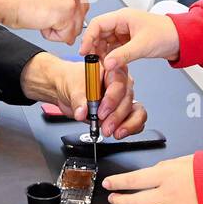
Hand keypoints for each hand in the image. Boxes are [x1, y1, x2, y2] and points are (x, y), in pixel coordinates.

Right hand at [0, 0, 86, 43]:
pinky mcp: (67, 12)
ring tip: (40, 14)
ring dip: (56, 26)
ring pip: (74, 24)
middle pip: (80, 10)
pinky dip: (51, 35)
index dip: (63, 3)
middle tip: (43, 9)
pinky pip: (67, 36)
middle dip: (63, 17)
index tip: (50, 2)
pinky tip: (39, 21)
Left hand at [20, 53, 146, 138]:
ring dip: (127, 124)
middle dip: (117, 116)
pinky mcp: (123, 112)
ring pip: (135, 110)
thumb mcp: (72, 87)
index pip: (118, 83)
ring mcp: (123, 98)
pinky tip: (119, 133)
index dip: (112, 99)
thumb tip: (82, 111)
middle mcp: (121, 83)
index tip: (101, 112)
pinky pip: (135, 120)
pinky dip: (130, 128)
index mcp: (111, 70)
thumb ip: (78, 100)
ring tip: (113, 132)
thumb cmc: (72, 81)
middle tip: (105, 127)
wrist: (66, 90)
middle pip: (127, 99)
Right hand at [80, 8, 180, 72]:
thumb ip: (123, 55)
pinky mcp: (129, 41)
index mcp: (123, 17)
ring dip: (103, 54)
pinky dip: (111, 57)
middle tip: (93, 62)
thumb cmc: (167, 34)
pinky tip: (112, 65)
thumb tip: (107, 64)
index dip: (88, 38)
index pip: (98, 24)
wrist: (182, 39)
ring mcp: (124, 33)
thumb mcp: (143, 45)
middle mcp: (121, 23)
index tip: (84, 52)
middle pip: (99, 34)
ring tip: (104, 66)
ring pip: (105, 42)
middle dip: (94, 48)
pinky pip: (114, 49)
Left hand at [104, 155, 202, 203]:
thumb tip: (143, 180)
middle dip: (119, 201)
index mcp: (165, 176)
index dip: (116, 182)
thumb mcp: (177, 162)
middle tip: (115, 198)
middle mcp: (168, 195)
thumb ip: (158, 172)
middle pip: (134, 203)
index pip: (133, 180)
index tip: (108, 184)